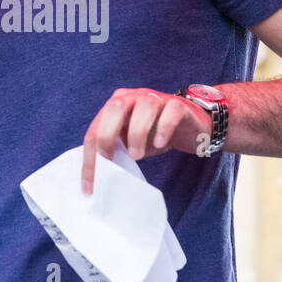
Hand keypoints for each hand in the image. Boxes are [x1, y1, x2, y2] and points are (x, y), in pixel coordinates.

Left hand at [81, 88, 210, 193]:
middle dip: (107, 135)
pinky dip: (164, 128)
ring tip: (136, 156)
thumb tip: (99, 176)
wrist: (190, 128)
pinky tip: (160, 144)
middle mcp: (135, 97)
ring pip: (144, 107)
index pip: (96, 127)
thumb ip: (116, 150)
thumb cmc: (156, 136)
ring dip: (137, 132)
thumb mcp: (131, 144)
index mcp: (117, 106)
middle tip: (108, 160)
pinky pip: (171, 111)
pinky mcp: (179, 105)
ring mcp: (158, 98)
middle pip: (115, 108)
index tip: (90, 184)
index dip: (90, 156)